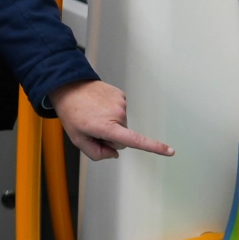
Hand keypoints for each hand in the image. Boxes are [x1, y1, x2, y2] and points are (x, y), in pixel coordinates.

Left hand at [48, 80, 173, 161]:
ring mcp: (121, 103)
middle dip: (110, 136)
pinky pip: (120, 112)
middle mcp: (118, 114)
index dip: (154, 147)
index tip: (170, 151)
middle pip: (122, 138)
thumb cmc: (71, 113)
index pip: (135, 140)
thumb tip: (114, 153)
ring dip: (110, 122)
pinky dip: (110, 111)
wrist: (68, 86)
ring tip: (93, 114)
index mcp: (107, 127)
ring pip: (122, 124)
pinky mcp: (121, 95)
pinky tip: (98, 106)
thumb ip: (96, 153)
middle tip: (92, 126)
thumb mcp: (78, 140)